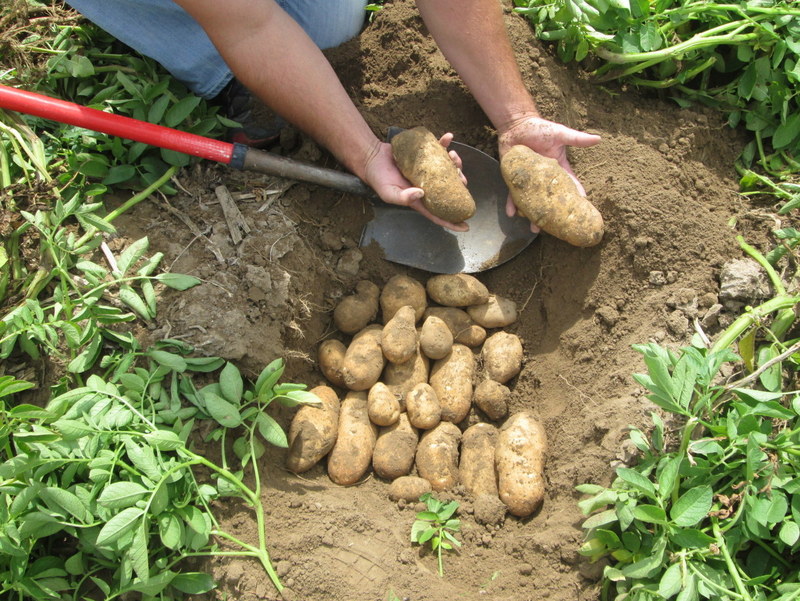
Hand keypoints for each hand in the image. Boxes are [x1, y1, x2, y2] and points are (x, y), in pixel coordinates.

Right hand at [362, 133, 467, 231]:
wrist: (372, 158)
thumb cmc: (379, 179)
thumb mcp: (388, 193)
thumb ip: (403, 197)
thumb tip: (422, 193)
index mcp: (420, 200)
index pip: (438, 214)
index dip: (452, 221)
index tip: (466, 226)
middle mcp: (427, 186)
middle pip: (449, 189)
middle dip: (459, 185)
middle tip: (462, 178)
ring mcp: (427, 171)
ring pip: (448, 169)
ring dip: (455, 163)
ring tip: (454, 155)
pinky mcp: (424, 156)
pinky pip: (438, 150)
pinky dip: (444, 143)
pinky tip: (447, 137)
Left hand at [498, 116, 600, 230]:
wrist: (516, 125)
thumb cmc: (539, 128)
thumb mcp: (560, 134)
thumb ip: (577, 139)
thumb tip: (598, 139)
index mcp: (558, 169)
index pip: (570, 185)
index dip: (577, 197)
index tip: (582, 211)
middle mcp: (544, 178)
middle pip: (550, 199)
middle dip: (553, 213)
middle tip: (558, 227)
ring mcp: (529, 180)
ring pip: (532, 201)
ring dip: (532, 215)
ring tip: (534, 229)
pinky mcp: (514, 179)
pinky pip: (513, 194)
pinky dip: (512, 204)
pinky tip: (512, 214)